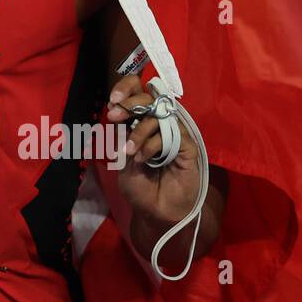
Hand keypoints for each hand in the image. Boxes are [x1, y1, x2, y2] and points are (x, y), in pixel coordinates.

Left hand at [104, 73, 200, 225]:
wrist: (158, 213)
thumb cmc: (141, 189)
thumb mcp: (122, 162)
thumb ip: (122, 138)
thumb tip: (118, 114)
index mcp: (140, 123)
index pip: (138, 93)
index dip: (126, 89)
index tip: (113, 99)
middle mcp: (158, 124)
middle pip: (149, 97)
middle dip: (130, 102)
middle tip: (114, 116)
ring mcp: (174, 134)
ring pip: (159, 115)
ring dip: (139, 131)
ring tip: (130, 151)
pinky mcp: (188, 146)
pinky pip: (172, 134)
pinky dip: (153, 144)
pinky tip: (145, 159)